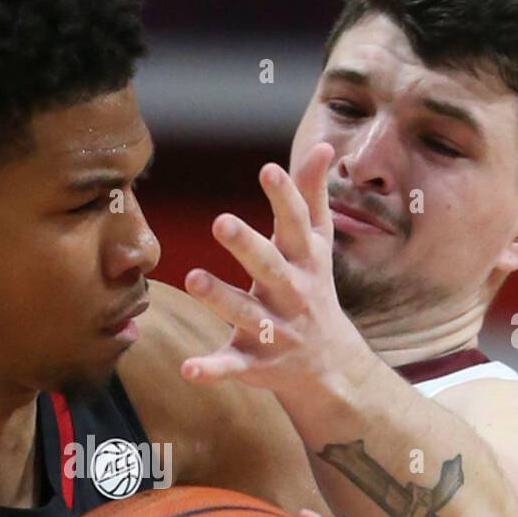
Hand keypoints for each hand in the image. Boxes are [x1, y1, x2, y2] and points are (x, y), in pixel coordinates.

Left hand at [179, 146, 367, 399]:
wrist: (330, 365)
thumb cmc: (313, 289)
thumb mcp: (318, 246)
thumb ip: (313, 198)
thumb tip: (322, 146)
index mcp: (303, 262)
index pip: (295, 225)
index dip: (285, 197)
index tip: (268, 169)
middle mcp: (290, 294)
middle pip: (269, 267)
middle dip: (247, 246)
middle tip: (219, 221)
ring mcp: (273, 330)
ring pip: (245, 313)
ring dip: (220, 298)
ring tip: (192, 278)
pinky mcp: (254, 362)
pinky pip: (231, 366)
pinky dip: (210, 370)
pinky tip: (188, 369)